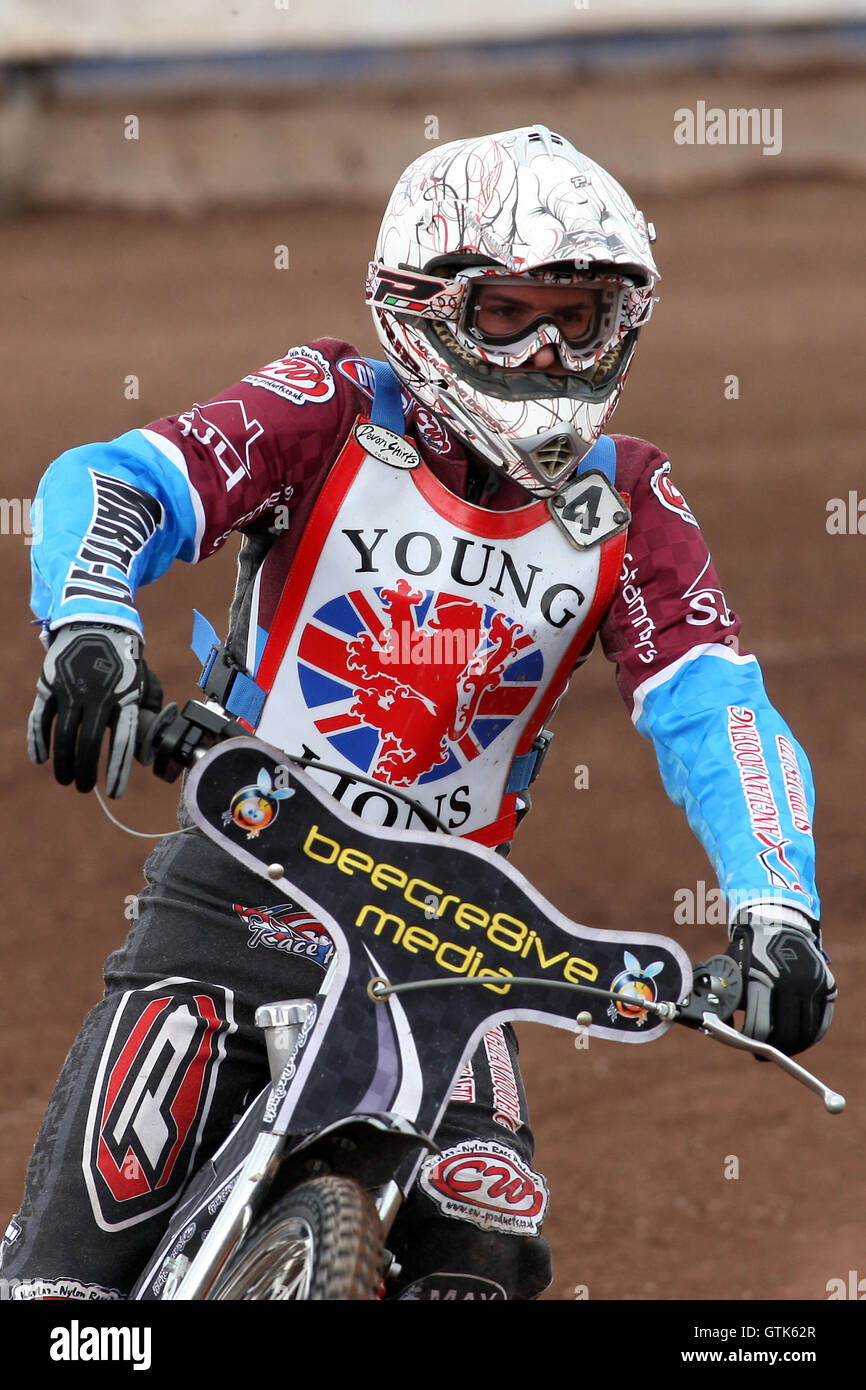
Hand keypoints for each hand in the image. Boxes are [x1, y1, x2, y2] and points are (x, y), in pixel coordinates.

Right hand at [27, 623, 160, 797]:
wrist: (96, 623)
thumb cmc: (124, 659)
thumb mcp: (144, 680)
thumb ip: (148, 711)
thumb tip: (148, 744)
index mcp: (124, 698)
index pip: (122, 743)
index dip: (117, 771)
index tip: (114, 793)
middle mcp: (96, 697)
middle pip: (89, 744)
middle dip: (86, 772)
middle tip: (85, 788)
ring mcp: (70, 690)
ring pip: (64, 735)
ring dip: (64, 762)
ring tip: (66, 780)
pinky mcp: (50, 685)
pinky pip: (41, 718)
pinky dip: (38, 741)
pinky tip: (40, 759)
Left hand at [729, 903, 835, 1055]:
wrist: (777, 923)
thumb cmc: (748, 951)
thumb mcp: (732, 969)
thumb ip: (726, 997)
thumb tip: (716, 1027)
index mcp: (764, 979)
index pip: (760, 1026)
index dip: (751, 1041)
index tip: (746, 1044)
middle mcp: (792, 983)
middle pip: (785, 1033)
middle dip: (772, 1048)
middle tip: (762, 1053)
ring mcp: (813, 985)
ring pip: (806, 1032)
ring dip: (792, 1047)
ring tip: (780, 1049)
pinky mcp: (827, 986)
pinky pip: (821, 1023)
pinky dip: (810, 1036)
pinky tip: (798, 1040)